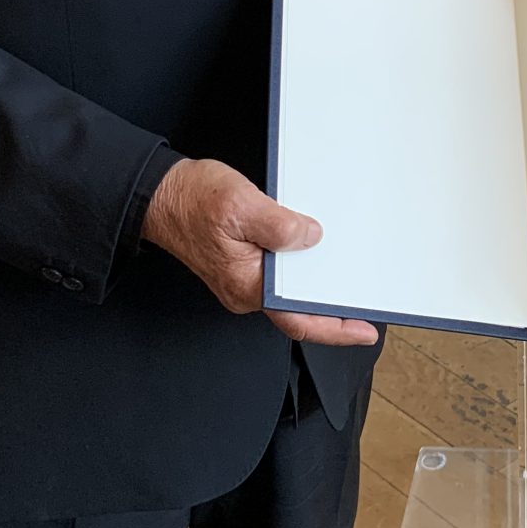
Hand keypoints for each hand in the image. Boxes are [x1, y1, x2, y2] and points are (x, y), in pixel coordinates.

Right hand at [142, 158, 377, 348]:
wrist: (159, 196)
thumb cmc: (193, 200)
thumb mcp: (240, 204)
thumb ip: (278, 225)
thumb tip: (311, 237)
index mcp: (247, 284)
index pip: (299, 319)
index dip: (336, 329)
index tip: (365, 331)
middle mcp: (245, 290)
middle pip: (297, 309)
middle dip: (332, 310)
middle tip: (367, 304)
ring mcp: (242, 279)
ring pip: (288, 291)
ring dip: (316, 287)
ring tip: (348, 278)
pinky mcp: (241, 265)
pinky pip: (277, 274)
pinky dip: (299, 269)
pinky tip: (314, 253)